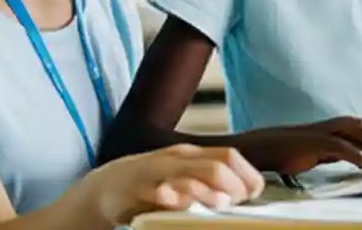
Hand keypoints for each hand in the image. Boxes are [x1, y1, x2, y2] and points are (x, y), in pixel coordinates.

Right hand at [88, 144, 263, 225]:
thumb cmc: (151, 182)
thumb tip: (246, 190)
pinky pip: (158, 193)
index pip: (229, 156)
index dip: (247, 173)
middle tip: (238, 201)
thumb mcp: (183, 174)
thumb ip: (210, 179)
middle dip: (234, 184)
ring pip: (188, 177)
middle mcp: (177, 160)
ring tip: (221, 203)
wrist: (106, 187)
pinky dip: (172, 198)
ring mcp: (157, 175)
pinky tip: (181, 205)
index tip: (255, 192)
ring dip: (209, 191)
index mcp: (192, 155)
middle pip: (215, 166)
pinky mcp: (137, 191)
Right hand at [243, 116, 361, 174]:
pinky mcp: (313, 141)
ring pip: (360, 133)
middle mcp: (338, 125)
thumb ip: (348, 153)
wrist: (264, 148)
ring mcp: (326, 131)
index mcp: (343, 127)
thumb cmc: (296, 151)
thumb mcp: (328, 153)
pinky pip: (337, 146)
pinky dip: (354, 153)